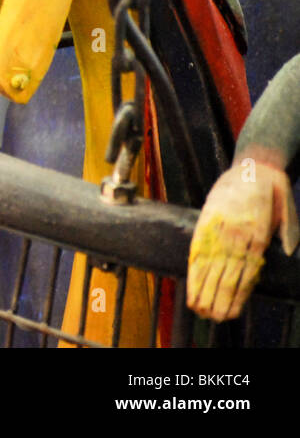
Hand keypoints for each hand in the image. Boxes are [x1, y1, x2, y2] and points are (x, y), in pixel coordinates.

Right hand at [187, 154, 299, 320]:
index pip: (245, 271)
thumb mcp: (288, 205)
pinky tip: (191, 282)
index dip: (236, 294)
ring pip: (210, 264)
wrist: (252, 163)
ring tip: (199, 309)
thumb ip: (289, 228)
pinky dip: (193, 268)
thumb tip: (289, 250)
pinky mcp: (207, 221)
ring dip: (203, 288)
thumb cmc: (272, 187)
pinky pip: (198, 248)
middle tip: (213, 318)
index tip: (230, 313)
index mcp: (257, 232)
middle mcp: (235, 233)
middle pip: (225, 272)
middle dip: (219, 298)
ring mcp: (219, 228)